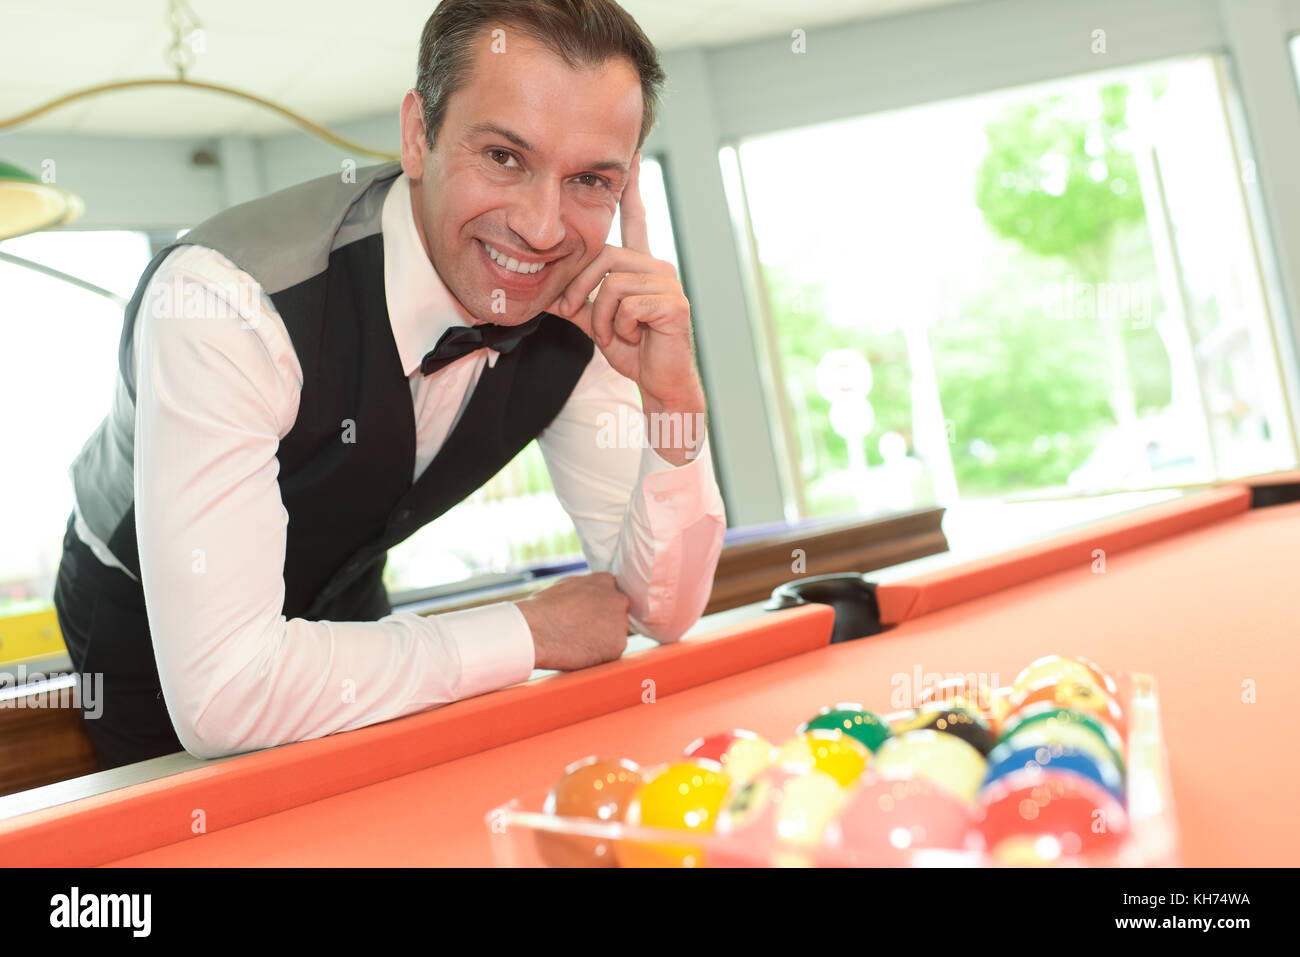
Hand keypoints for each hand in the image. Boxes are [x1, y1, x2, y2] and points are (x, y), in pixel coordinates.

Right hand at [517, 572, 629, 670]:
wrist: (537, 629)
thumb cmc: (544, 607)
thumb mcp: (568, 585)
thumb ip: (586, 588)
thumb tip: (590, 593)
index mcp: (606, 581)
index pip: (611, 595)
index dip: (598, 608)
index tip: (586, 616)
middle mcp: (619, 599)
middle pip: (617, 614)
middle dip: (604, 623)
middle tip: (582, 631)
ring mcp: (621, 622)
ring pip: (615, 634)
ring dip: (602, 639)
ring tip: (578, 641)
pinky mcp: (618, 645)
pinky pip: (612, 652)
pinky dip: (600, 655)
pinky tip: (581, 652)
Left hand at [545, 152, 703, 412]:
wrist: (660, 382)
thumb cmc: (633, 350)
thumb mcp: (595, 320)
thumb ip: (575, 300)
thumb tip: (544, 290)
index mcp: (641, 265)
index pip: (636, 218)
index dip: (634, 188)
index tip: (633, 155)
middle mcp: (657, 266)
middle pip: (603, 256)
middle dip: (581, 288)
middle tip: (578, 314)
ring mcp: (668, 283)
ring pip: (611, 284)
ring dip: (600, 317)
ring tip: (612, 333)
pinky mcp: (674, 304)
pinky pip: (626, 305)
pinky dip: (618, 327)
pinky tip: (632, 337)